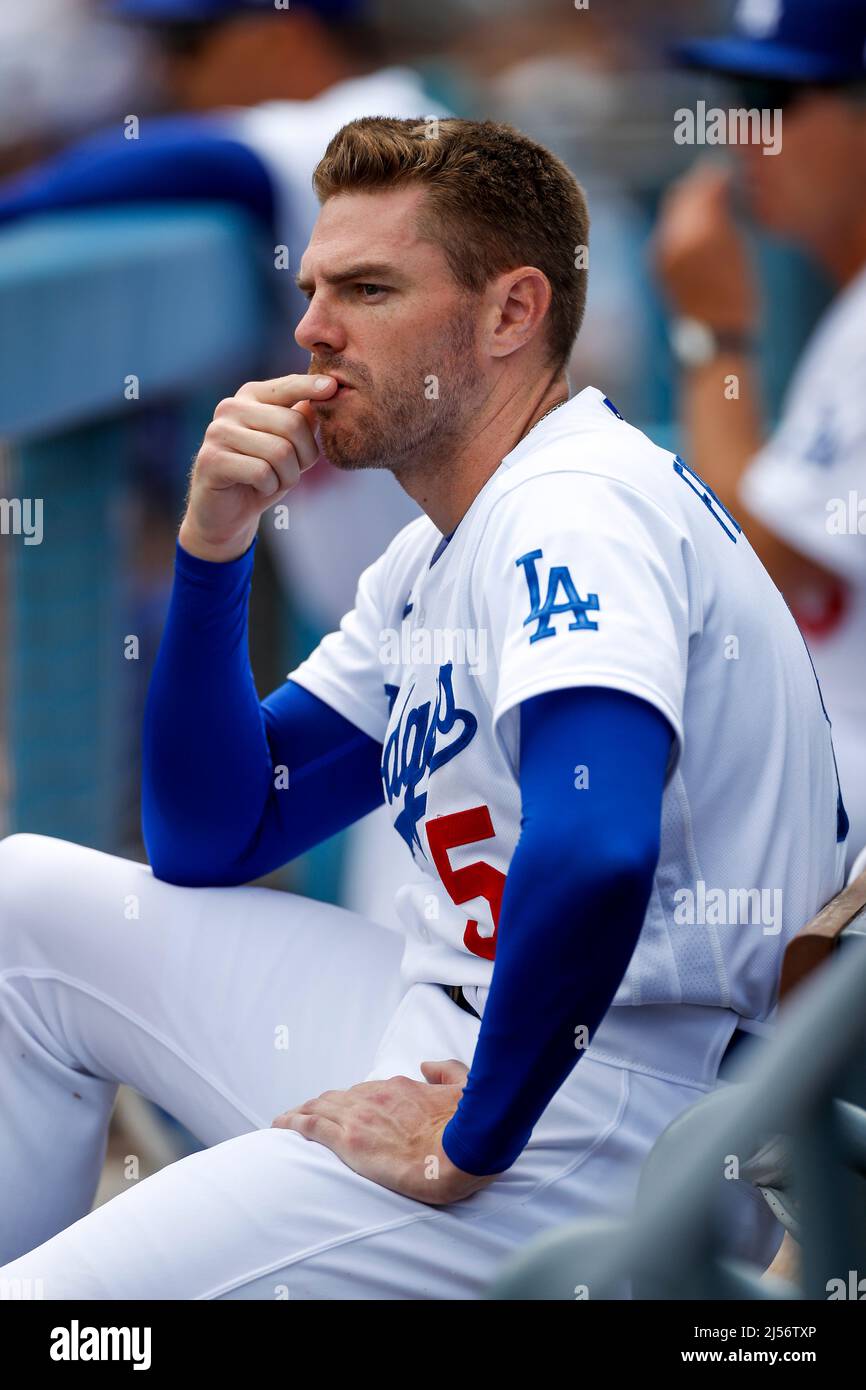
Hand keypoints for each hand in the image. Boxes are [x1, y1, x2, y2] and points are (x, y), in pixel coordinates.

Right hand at [178, 373, 337, 561]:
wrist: (226, 513)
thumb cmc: (261, 476)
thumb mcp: (289, 446)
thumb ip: (302, 419)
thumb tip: (329, 390)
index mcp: (250, 397)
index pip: (288, 386)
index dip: (311, 387)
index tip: (333, 386)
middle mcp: (231, 407)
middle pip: (292, 424)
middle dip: (305, 456)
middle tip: (293, 472)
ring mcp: (218, 432)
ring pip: (280, 452)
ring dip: (288, 476)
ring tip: (275, 482)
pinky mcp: (212, 460)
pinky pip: (261, 472)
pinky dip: (269, 487)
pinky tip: (257, 488)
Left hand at [271, 1058, 498, 1204]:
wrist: (461, 1153)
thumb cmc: (467, 1127)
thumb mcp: (466, 1087)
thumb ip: (447, 1071)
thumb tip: (429, 1064)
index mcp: (401, 1088)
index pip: (366, 1091)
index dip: (352, 1100)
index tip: (344, 1108)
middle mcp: (375, 1097)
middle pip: (338, 1097)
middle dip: (322, 1105)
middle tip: (308, 1114)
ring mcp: (359, 1117)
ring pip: (320, 1107)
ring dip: (302, 1112)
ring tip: (288, 1120)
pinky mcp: (348, 1140)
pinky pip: (311, 1126)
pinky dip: (292, 1122)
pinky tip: (280, 1125)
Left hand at [652, 165, 757, 332]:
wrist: (714, 337)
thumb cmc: (738, 295)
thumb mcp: (739, 248)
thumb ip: (723, 213)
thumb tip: (717, 184)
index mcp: (701, 235)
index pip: (704, 187)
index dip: (716, 176)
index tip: (728, 171)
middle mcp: (674, 241)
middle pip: (683, 194)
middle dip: (699, 185)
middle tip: (718, 180)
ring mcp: (661, 253)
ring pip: (672, 211)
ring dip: (690, 202)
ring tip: (711, 203)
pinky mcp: (656, 263)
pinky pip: (668, 230)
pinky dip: (682, 223)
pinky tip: (699, 228)